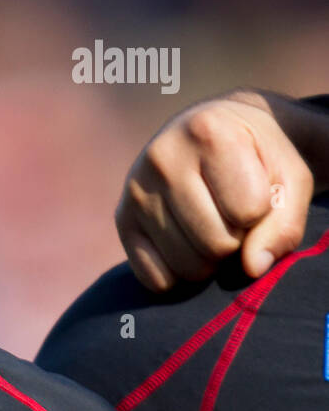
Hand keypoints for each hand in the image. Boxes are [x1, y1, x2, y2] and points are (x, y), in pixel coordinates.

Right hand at [117, 90, 322, 290]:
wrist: (212, 133)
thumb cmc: (258, 158)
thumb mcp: (290, 177)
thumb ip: (285, 222)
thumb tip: (251, 267)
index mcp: (207, 132)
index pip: (248, 211)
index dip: (262, 213)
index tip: (256, 191)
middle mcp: (161, 157)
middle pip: (215, 243)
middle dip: (236, 241)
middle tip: (234, 216)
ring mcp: (135, 190)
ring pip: (187, 265)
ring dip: (210, 260)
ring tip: (212, 226)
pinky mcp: (121, 218)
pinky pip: (155, 277)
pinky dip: (178, 273)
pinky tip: (185, 243)